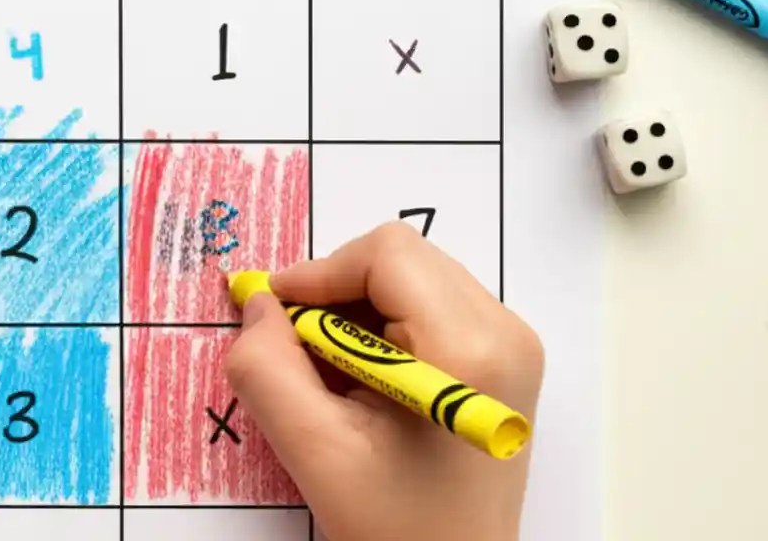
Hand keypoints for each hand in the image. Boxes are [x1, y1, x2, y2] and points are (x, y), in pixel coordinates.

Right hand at [226, 223, 543, 540]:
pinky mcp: (501, 361)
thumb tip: (258, 303)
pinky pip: (428, 307)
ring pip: (411, 279)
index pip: (388, 254)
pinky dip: (379, 328)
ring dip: (354, 312)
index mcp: (470, 348)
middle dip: (336, 293)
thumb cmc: (396, 527)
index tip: (274, 313)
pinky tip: (358, 382)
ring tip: (328, 376)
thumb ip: (267, 367)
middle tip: (296, 349)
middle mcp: (506, 332)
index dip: (319, 272)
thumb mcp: (314, 450)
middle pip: (401, 260)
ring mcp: (510, 345)